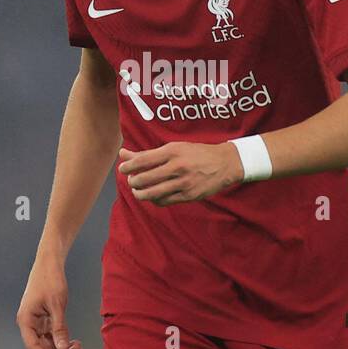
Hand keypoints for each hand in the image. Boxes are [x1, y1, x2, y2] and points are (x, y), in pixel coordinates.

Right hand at [15, 257, 82, 348]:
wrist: (49, 263)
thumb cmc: (50, 280)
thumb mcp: (57, 304)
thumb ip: (59, 327)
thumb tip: (62, 348)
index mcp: (26, 320)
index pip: (33, 347)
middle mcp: (28, 324)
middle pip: (41, 348)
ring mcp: (36, 322)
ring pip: (47, 343)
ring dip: (61, 348)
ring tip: (78, 347)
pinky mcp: (44, 319)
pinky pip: (51, 336)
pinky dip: (62, 340)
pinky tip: (74, 342)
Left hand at [117, 141, 244, 205]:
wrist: (225, 163)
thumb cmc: (196, 153)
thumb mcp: (174, 147)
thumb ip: (147, 153)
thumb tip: (122, 154)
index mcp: (173, 151)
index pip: (143, 160)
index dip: (128, 167)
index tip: (122, 169)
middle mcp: (178, 166)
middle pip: (145, 178)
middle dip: (133, 181)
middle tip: (132, 181)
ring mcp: (184, 183)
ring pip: (153, 193)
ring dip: (140, 194)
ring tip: (138, 191)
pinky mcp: (189, 195)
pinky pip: (165, 201)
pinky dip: (155, 200)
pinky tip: (153, 196)